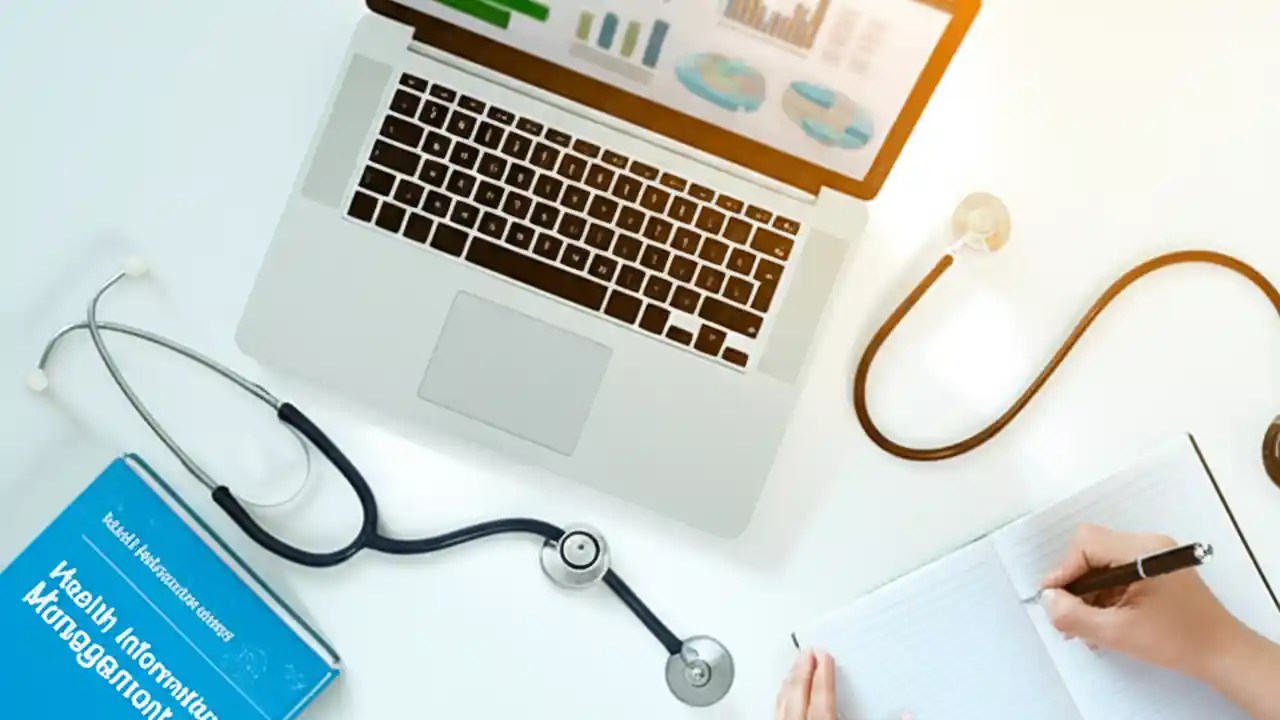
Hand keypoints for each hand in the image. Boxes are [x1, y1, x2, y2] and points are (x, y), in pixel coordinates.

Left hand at [776, 650, 914, 719]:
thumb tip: (908, 714)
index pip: (822, 697)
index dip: (824, 674)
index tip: (824, 654)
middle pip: (798, 696)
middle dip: (803, 672)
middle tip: (808, 652)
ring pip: (783, 706)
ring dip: (789, 685)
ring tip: (796, 669)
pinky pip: (776, 716)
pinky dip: (782, 702)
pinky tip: (785, 698)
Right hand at [1039, 524, 1245, 678]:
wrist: (1223, 653)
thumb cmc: (1175, 641)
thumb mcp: (1117, 633)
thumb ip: (1074, 615)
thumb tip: (1047, 599)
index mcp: (1142, 552)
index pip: (1086, 543)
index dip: (1064, 570)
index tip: (1052, 600)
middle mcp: (1149, 545)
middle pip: (1093, 550)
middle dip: (1075, 582)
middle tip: (1066, 614)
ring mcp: (1155, 555)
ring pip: (1104, 562)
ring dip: (1089, 591)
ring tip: (1083, 625)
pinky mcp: (1158, 568)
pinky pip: (1119, 571)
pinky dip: (1105, 593)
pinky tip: (1103, 619)